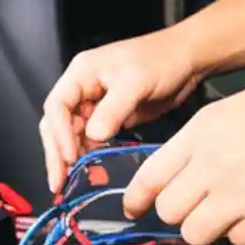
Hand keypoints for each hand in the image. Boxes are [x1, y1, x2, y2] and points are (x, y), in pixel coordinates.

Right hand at [40, 28, 202, 191]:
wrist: (187, 59)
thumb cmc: (161, 60)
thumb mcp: (136, 82)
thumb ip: (113, 109)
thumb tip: (93, 136)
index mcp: (81, 73)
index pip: (57, 107)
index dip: (59, 134)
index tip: (70, 158)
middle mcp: (82, 89)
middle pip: (57, 124)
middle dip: (57, 153)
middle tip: (58, 183)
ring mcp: (94, 104)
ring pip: (72, 135)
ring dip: (70, 158)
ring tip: (68, 184)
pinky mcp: (109, 117)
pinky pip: (90, 139)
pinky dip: (88, 155)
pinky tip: (88, 173)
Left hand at [121, 57, 244, 244]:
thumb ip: (208, 142)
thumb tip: (185, 174)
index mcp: (205, 130)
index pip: (149, 176)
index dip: (137, 200)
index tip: (134, 211)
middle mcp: (215, 161)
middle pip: (168, 211)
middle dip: (182, 214)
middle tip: (204, 209)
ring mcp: (243, 192)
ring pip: (196, 233)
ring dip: (214, 228)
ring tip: (242, 209)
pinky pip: (239, 242)